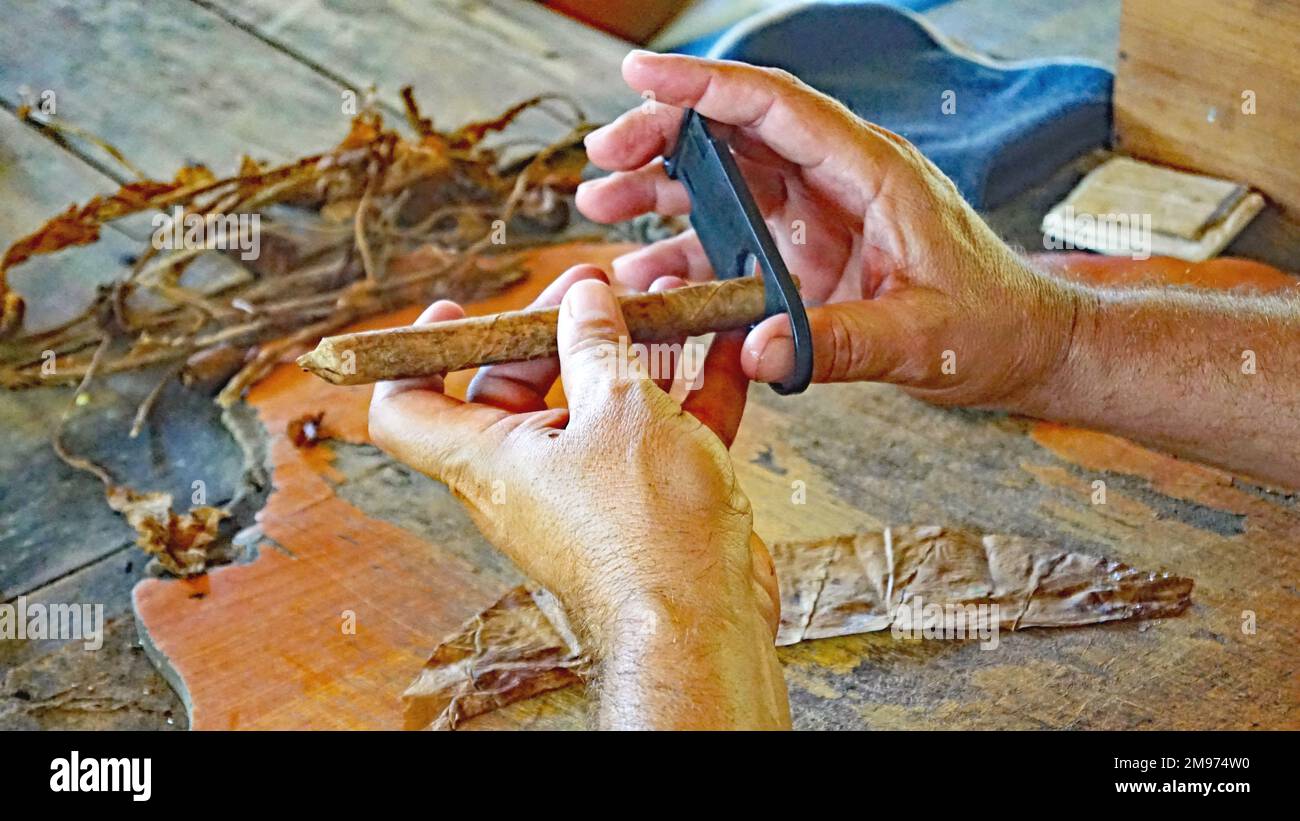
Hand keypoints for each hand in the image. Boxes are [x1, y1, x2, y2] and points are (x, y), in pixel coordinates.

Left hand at [368, 265, 789, 728]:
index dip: (415, 355)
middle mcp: (526, 479)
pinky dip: (683, 395)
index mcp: (488, 459)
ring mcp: (586, 492)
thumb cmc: (646, 533)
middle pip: (515, 387)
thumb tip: (584, 302)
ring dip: (633, 354)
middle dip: (559, 330)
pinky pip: (653, 436)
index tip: (453, 312)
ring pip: (595, 407)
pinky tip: (723, 353)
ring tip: (672, 305)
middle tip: (600, 290)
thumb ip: (598, 346)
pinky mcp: (642, 506)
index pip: (407, 409)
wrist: (705, 623)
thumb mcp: (618, 411)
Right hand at [578, 51, 1077, 409]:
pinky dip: (686, 250)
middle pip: (736, 135)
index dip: (705, 86)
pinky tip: (647, 272)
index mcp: (872, 174)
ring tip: (601, 204)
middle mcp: (838, 182)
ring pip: (725, 180)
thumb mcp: (922, 338)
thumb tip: (755, 348)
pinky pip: (734, 240)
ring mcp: (818, 217)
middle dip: (664, 137)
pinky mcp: (807, 256)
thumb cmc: (992, 329)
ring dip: (662, 187)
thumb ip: (840, 342)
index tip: (641, 76)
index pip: (778, 108)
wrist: (1024, 350)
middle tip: (604, 160)